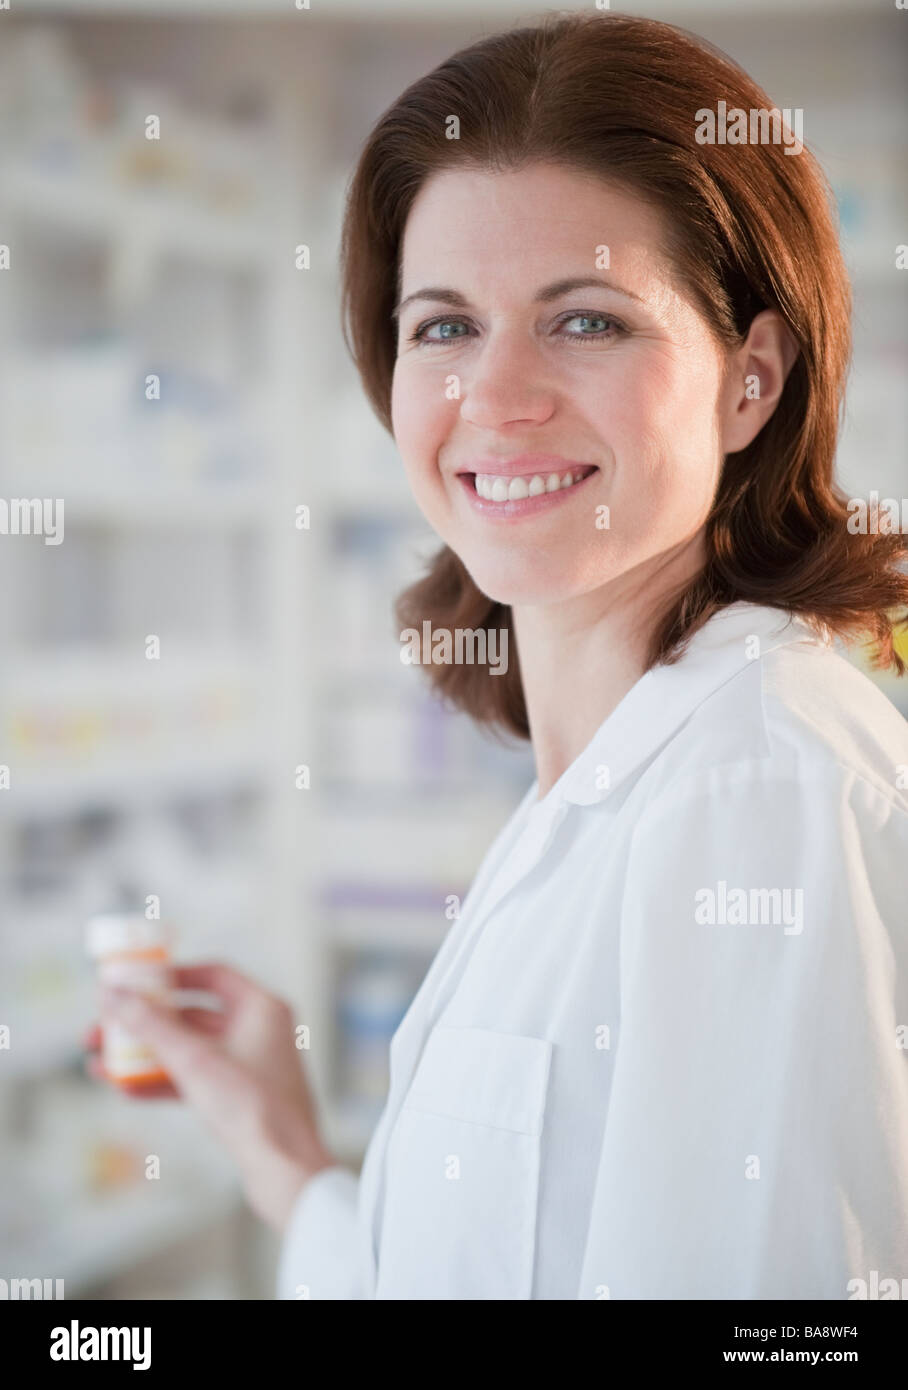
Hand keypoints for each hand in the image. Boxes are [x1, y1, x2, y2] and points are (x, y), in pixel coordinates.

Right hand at [83, 962, 336, 1231]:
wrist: (284, 1168)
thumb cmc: (253, 1106)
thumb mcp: (194, 1059)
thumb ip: (151, 1025)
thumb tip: (115, 995)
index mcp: (262, 1008)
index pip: (213, 975)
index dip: (171, 976)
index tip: (135, 982)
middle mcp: (259, 1031)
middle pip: (193, 1015)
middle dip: (145, 1024)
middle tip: (103, 1029)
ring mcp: (249, 1065)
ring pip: (188, 1051)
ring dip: (145, 1056)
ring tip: (101, 1064)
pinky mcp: (240, 1097)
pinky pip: (194, 1079)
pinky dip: (162, 1082)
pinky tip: (124, 1090)